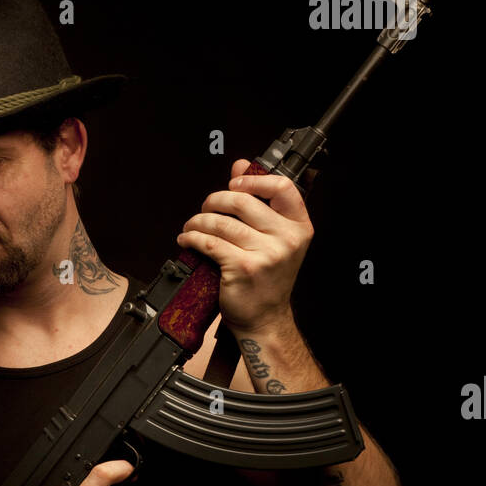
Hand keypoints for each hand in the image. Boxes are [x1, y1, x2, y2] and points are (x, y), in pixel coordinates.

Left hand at [176, 158, 312, 333]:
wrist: (265, 319)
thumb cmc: (267, 280)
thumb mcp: (273, 240)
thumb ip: (259, 202)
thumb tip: (240, 165)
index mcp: (298, 227)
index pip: (282, 187)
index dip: (254, 179)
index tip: (235, 182)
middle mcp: (286, 239)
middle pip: (243, 200)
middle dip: (215, 199)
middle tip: (206, 207)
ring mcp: (266, 254)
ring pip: (222, 222)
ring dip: (198, 220)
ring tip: (192, 225)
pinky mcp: (243, 267)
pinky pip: (210, 242)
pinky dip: (192, 237)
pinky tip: (187, 239)